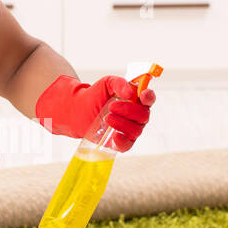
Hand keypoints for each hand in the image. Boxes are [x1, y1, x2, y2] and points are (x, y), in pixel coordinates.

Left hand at [34, 74, 155, 150]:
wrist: (79, 110)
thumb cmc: (95, 96)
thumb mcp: (106, 83)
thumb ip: (119, 83)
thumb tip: (130, 92)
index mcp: (136, 100)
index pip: (149, 99)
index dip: (149, 97)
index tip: (142, 95)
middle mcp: (136, 116)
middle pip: (144, 115)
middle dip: (128, 110)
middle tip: (111, 106)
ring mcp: (130, 130)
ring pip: (136, 130)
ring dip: (121, 123)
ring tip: (106, 117)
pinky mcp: (121, 142)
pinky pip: (128, 144)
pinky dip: (122, 141)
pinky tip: (115, 135)